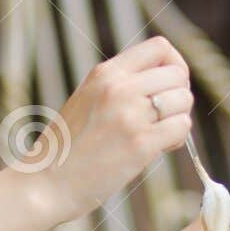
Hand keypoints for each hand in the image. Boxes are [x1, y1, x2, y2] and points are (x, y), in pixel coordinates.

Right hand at [42, 36, 193, 221]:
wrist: (45, 183)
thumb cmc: (67, 147)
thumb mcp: (88, 99)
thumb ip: (120, 86)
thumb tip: (164, 85)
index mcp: (105, 73)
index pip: (160, 47)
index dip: (174, 66)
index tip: (167, 87)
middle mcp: (119, 87)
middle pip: (178, 74)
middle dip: (178, 96)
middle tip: (163, 118)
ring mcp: (130, 114)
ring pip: (184, 100)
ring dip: (179, 118)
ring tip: (159, 135)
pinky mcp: (140, 144)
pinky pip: (182, 127)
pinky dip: (177, 139)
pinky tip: (158, 148)